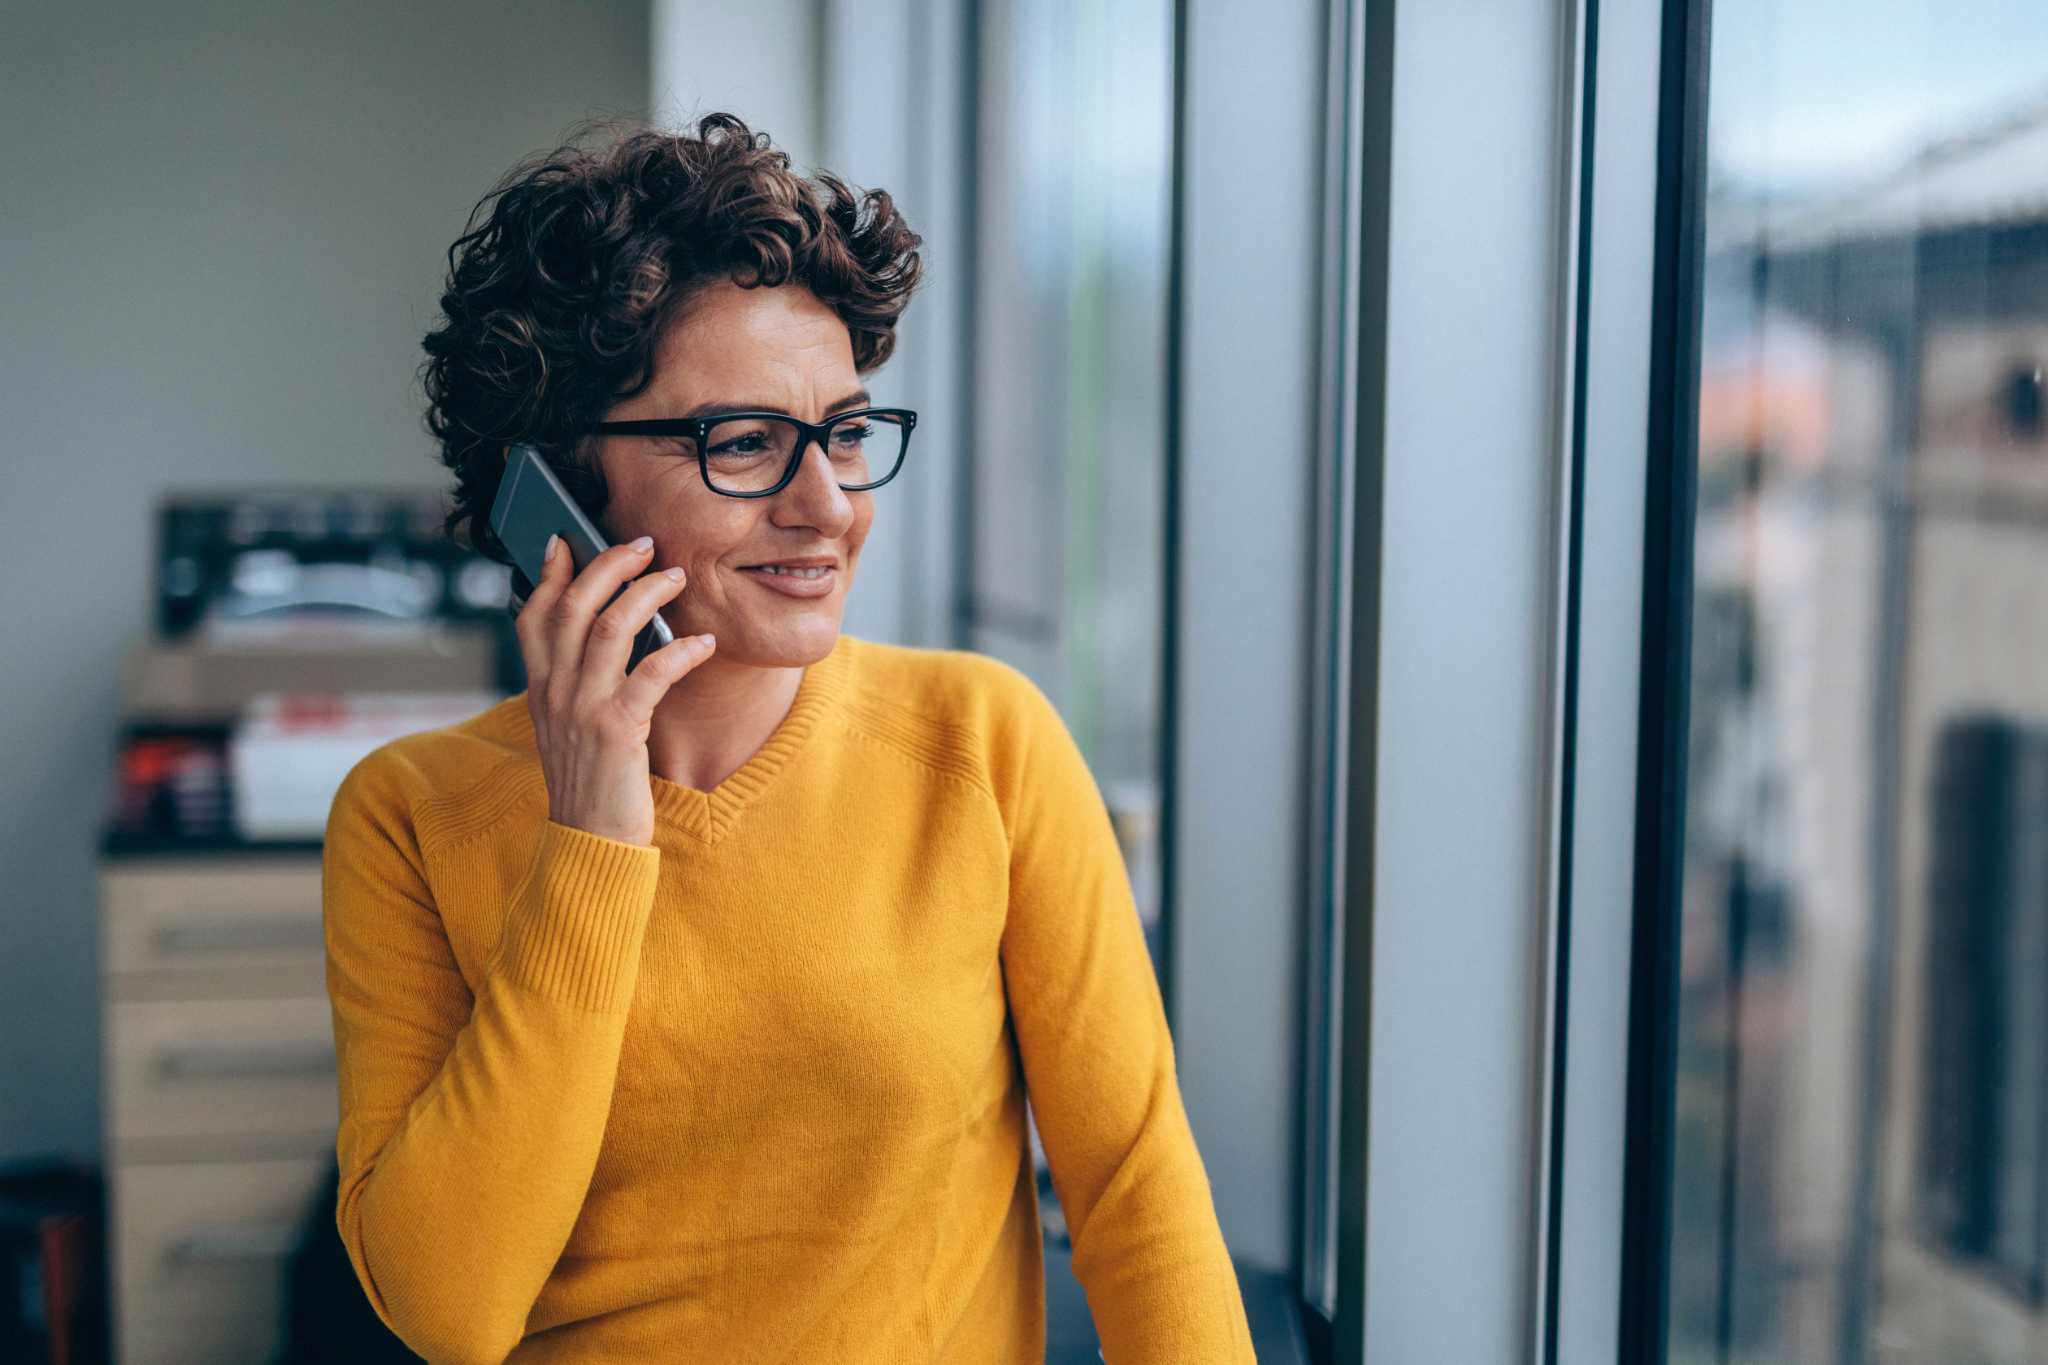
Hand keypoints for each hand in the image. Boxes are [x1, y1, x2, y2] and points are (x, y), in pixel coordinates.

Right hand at [513, 533, 715, 845]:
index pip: (534, 614)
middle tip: (646, 544)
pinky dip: (682, 651)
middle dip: (611, 565)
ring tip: (678, 577)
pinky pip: (652, 674)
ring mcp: (583, 709)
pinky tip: (705, 644)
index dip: (550, 572)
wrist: (590, 841)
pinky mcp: (618, 731)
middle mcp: (555, 691)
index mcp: (541, 687)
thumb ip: (573, 680)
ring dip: (648, 593)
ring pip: (610, 627)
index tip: (566, 537)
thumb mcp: (569, 724)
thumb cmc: (592, 779)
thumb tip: (598, 634)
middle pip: (575, 605)